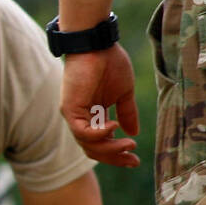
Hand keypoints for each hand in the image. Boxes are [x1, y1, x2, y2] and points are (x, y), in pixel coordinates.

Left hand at [60, 43, 139, 167]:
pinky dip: (98, 134)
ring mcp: (74, 115)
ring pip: (88, 145)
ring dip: (110, 148)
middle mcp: (82, 119)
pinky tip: (114, 127)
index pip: (102, 144)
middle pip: (94, 150)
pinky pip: (82, 132)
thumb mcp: (124, 93)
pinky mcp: (70, 109)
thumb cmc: (109, 63)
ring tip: (128, 144)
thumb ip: (127, 112)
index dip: (118, 154)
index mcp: (94, 117)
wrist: (97, 44)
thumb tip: (134, 132)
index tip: (135, 159)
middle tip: (133, 160)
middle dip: (115, 158)